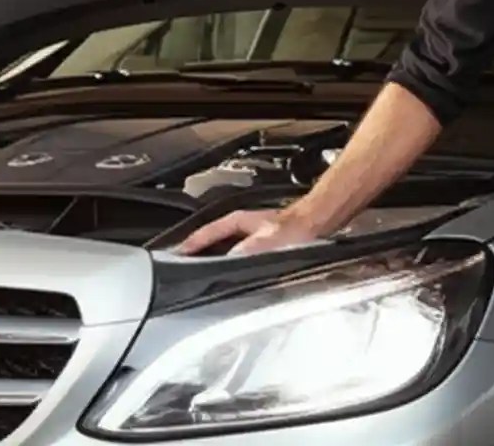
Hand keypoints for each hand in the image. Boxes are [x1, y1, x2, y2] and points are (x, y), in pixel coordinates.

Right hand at [174, 208, 322, 256]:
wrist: (317, 224)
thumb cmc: (295, 229)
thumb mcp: (261, 244)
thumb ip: (240, 253)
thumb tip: (224, 264)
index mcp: (237, 221)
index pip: (205, 232)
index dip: (189, 245)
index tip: (176, 254)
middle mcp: (243, 226)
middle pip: (213, 240)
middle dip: (199, 252)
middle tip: (185, 264)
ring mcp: (253, 234)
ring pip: (226, 247)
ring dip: (215, 258)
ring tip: (204, 270)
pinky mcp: (263, 244)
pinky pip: (239, 254)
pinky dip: (232, 263)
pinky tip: (234, 273)